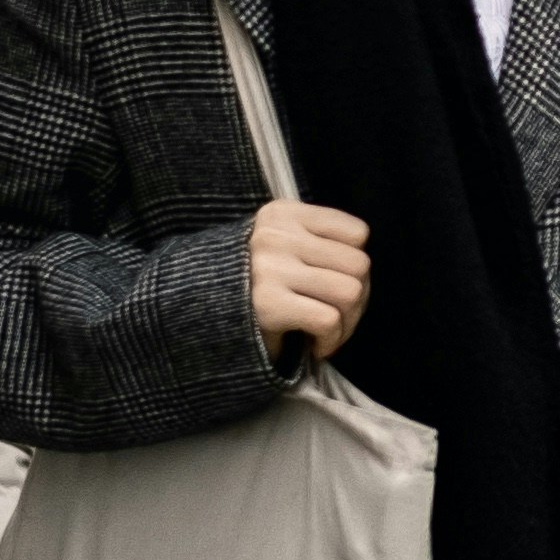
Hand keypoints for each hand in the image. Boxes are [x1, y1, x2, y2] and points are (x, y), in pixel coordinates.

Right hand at [248, 199, 370, 360]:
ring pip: (350, 292)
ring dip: (348, 323)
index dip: (356, 265)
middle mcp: (276, 236)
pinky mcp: (268, 305)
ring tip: (329, 331)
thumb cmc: (251, 284)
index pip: (357, 233)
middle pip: (359, 265)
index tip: (338, 285)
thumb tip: (364, 269)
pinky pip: (329, 320)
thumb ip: (318, 242)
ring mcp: (270, 269)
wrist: (195, 314)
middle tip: (338, 316)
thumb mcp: (279, 245)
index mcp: (283, 214)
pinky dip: (331, 340)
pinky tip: (316, 345)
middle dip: (358, 299)